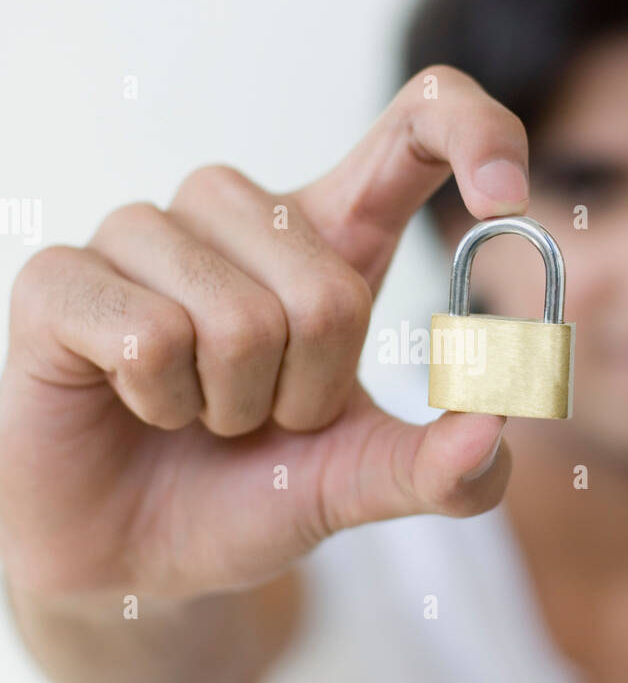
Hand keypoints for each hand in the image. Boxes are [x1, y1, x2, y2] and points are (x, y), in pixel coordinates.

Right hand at [0, 68, 529, 598]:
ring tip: (197, 412)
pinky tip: (136, 402)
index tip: (508, 197)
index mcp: (326, 235)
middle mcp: (237, 212)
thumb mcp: (355, 483)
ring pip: (239, 318)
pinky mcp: (63, 277)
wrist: (135, 555)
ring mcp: (143, 235)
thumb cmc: (245, 492)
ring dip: (231, 406)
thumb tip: (491, 430)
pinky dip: (159, 403)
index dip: (473, 133)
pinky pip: (150, 335)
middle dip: (310, 396)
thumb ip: (436, 468)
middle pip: (331, 289)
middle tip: (261, 417)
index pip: (414, 127)